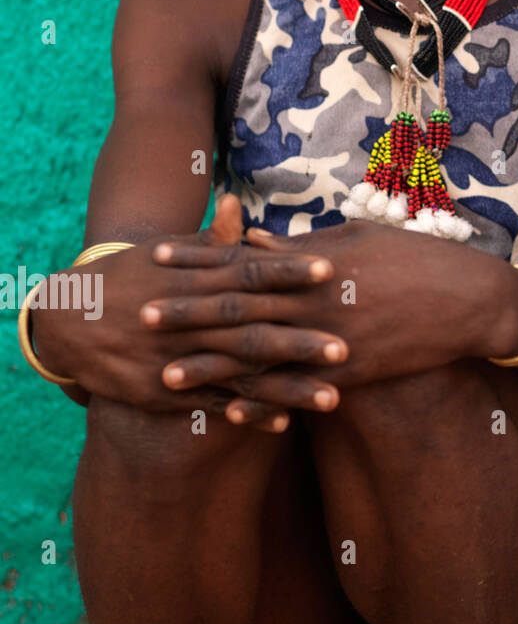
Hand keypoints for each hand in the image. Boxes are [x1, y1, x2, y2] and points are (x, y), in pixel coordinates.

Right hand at [36, 196, 347, 427]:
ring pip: (240, 374)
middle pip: (252, 329)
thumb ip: (209, 239)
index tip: (329, 272)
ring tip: (334, 398)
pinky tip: (283, 420)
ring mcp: (178, 359)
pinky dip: (246, 411)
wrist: (65, 320)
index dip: (289, 272)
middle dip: (299, 340)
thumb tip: (235, 203)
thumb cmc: (130, 278)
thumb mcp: (165, 256)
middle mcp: (191, 320)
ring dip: (288, 387)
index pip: (250, 273)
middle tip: (346, 347)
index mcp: (197, 280)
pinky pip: (213, 403)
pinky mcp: (166, 391)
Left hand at [141, 218, 517, 424]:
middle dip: (190, 314)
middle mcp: (319, 302)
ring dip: (212, 367)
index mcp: (318, 263)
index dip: (201, 260)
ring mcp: (334, 342)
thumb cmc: (417, 258)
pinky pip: (299, 392)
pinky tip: (230, 411)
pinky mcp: (352, 374)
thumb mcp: (361, 238)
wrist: (471, 301)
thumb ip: (304, 246)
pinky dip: (263, 402)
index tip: (160, 257)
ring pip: (262, 358)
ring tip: (166, 377)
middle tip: (143, 317)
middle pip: (242, 310)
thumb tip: (254, 242)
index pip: (246, 261)